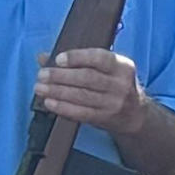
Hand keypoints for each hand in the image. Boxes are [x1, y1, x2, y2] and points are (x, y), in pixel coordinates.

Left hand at [32, 46, 146, 131]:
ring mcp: (114, 102)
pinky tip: (50, 102)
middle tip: (42, 75)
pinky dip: (63, 107)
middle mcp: (121, 83)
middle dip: (61, 76)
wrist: (134, 114)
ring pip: (82, 95)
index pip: (100, 58)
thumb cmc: (113, 86)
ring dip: (57, 91)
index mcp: (122, 66)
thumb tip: (43, 58)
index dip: (77, 57)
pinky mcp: (106, 117)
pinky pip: (81, 112)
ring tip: (40, 88)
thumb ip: (76, 61)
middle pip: (88, 77)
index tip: (58, 59)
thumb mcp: (104, 70)